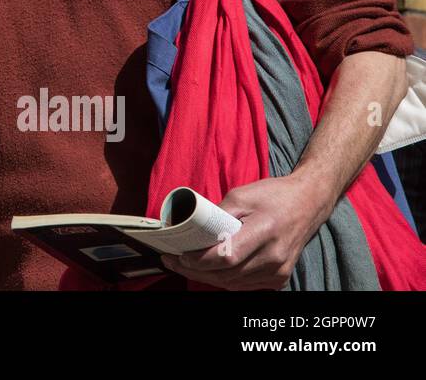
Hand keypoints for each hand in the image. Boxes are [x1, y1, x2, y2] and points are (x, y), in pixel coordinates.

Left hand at [160, 176, 330, 289]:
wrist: (308, 204)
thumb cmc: (273, 195)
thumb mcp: (241, 195)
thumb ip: (217, 215)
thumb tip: (192, 230)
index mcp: (265, 231)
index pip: (227, 256)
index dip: (200, 260)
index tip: (180, 254)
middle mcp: (274, 256)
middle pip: (227, 274)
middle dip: (195, 270)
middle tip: (172, 261)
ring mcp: (279, 271)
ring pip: (234, 284)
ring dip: (207, 277)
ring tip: (185, 266)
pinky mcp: (279, 278)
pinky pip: (245, 285)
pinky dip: (225, 280)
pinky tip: (209, 271)